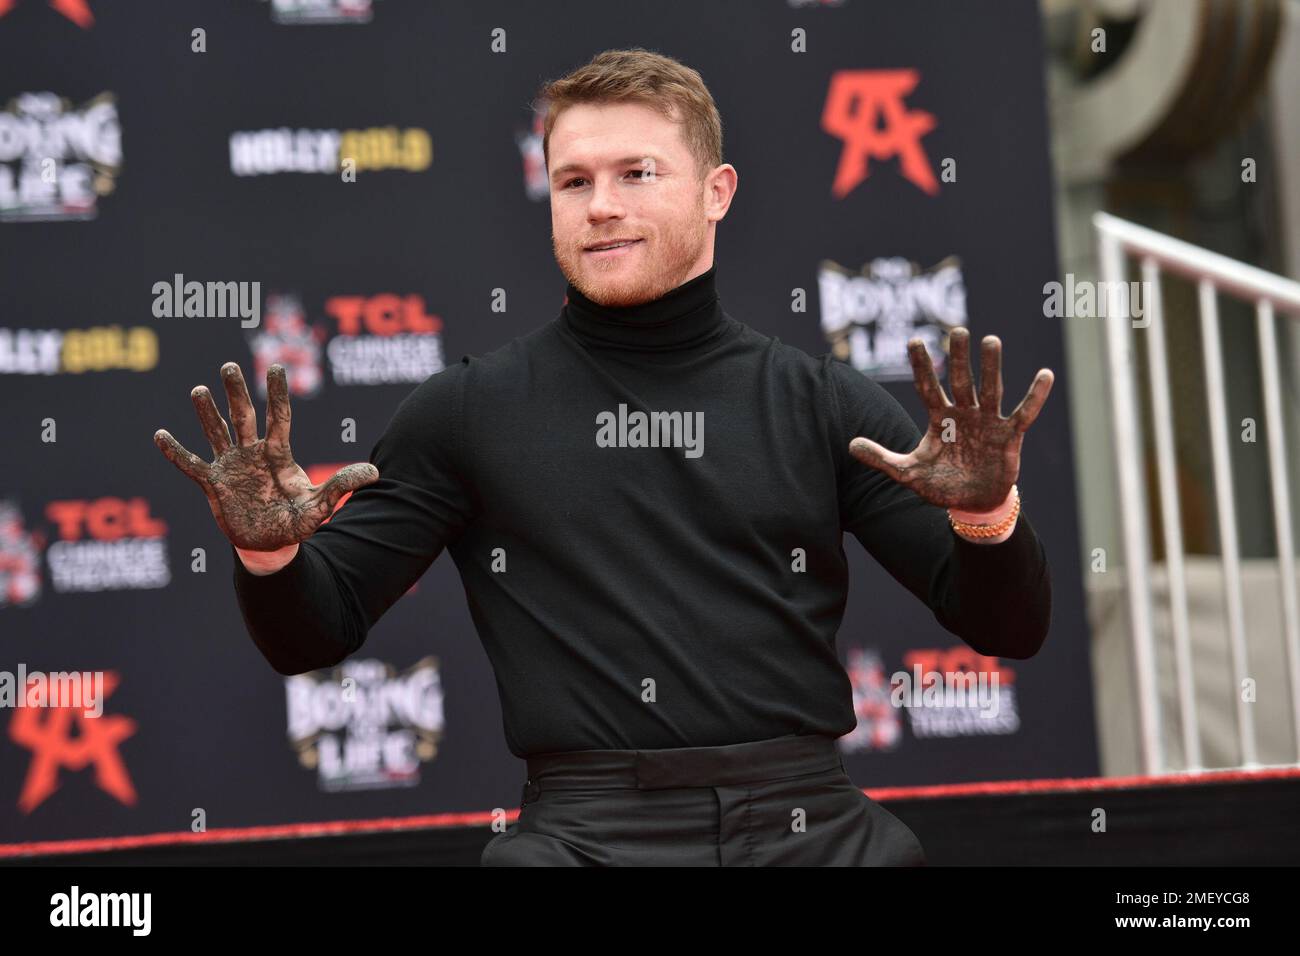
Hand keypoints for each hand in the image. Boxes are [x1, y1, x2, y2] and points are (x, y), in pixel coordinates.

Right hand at [153, 362, 378, 550]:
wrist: (271, 546)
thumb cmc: (296, 523)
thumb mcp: (320, 506)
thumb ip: (341, 486)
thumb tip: (374, 472)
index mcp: (278, 454)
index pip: (278, 417)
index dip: (277, 393)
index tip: (276, 366)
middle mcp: (252, 454)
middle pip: (244, 416)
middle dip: (236, 392)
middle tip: (229, 366)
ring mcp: (231, 466)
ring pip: (217, 432)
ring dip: (207, 413)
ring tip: (199, 390)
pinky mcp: (213, 484)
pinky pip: (191, 464)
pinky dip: (176, 452)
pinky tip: (160, 435)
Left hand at [848, 327, 1052, 511]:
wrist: (970, 505)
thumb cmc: (941, 484)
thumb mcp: (907, 473)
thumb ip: (881, 458)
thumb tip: (850, 444)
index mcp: (939, 418)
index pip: (928, 387)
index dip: (921, 366)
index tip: (914, 340)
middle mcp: (964, 414)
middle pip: (960, 380)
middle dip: (958, 357)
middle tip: (956, 330)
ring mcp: (987, 422)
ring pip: (990, 389)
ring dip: (991, 367)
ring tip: (990, 341)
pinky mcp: (1009, 435)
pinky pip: (1023, 412)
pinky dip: (1035, 396)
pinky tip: (1045, 374)